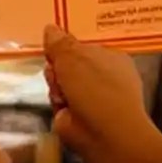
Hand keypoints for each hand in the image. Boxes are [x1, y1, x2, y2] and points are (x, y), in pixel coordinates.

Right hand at [43, 25, 146, 161]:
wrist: (105, 134)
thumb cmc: (96, 88)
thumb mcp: (74, 57)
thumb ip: (59, 42)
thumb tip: (50, 27)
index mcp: (111, 58)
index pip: (84, 46)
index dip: (67, 46)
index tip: (53, 46)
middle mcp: (102, 77)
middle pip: (68, 63)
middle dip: (58, 66)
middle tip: (57, 70)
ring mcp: (90, 97)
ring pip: (60, 81)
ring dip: (55, 84)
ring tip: (62, 92)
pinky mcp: (77, 115)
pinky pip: (58, 100)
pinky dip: (56, 101)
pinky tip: (61, 105)